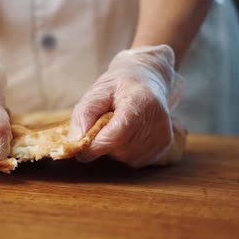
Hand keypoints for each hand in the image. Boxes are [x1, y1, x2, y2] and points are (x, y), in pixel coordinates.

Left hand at [69, 45, 182, 167]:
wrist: (149, 78)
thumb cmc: (120, 84)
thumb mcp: (97, 90)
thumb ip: (84, 115)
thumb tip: (75, 142)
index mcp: (142, 102)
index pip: (116, 135)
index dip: (94, 146)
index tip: (79, 148)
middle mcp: (158, 122)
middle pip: (118, 149)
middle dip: (103, 143)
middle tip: (102, 124)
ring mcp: (162, 137)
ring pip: (124, 157)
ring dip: (114, 147)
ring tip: (117, 125)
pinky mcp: (163, 147)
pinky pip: (133, 160)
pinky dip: (124, 151)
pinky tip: (127, 133)